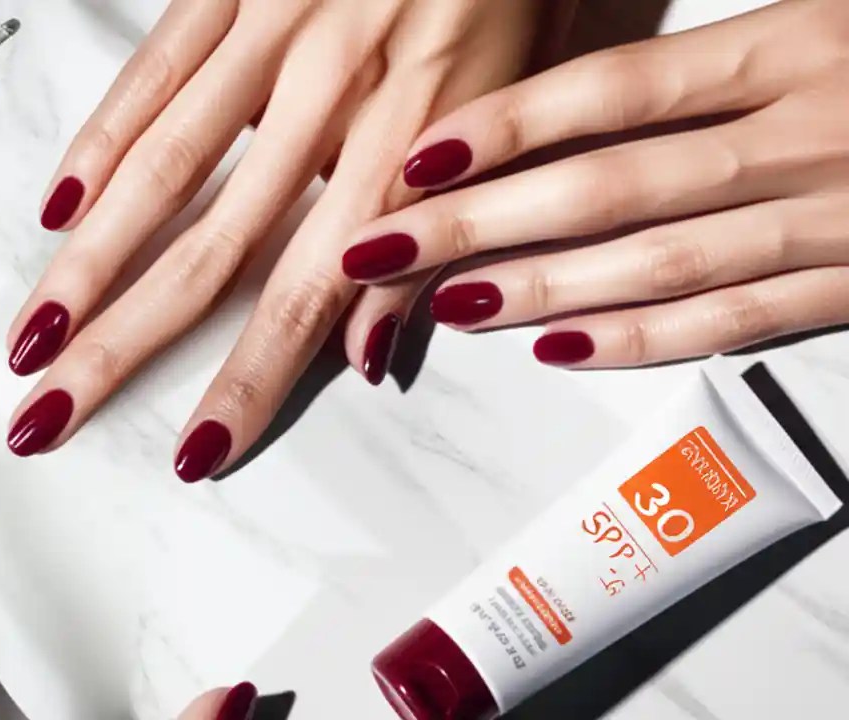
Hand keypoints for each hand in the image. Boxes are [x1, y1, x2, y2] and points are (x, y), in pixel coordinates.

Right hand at [8, 0, 553, 480]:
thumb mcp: (520, 122)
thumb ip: (439, 241)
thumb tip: (367, 355)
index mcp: (416, 141)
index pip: (314, 291)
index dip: (249, 378)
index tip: (195, 447)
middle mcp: (336, 96)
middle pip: (214, 247)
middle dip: (127, 342)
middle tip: (55, 410)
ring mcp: (278, 36)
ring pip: (167, 168)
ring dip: (93, 262)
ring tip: (37, 334)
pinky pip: (158, 68)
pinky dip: (103, 140)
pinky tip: (61, 208)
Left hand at [344, 0, 848, 367]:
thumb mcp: (813, 10)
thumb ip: (691, 50)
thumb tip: (576, 81)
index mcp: (788, 44)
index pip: (611, 90)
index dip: (503, 125)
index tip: (415, 158)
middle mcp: (804, 130)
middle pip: (607, 185)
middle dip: (480, 221)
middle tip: (382, 245)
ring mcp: (833, 216)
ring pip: (659, 263)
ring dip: (541, 287)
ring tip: (447, 299)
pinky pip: (734, 320)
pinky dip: (640, 340)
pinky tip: (558, 347)